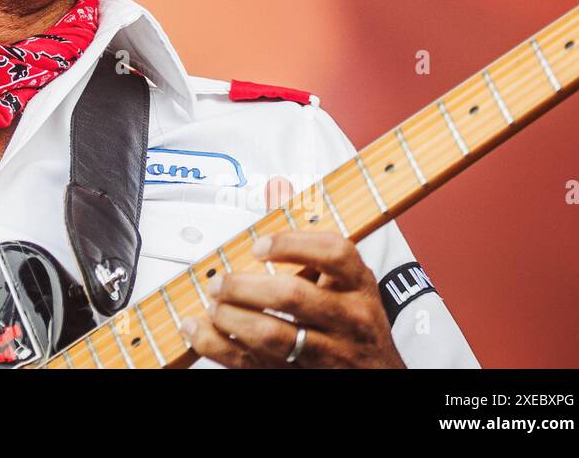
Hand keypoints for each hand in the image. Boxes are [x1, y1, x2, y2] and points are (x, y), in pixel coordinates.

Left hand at [179, 230, 405, 367]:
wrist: (379, 375)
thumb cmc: (357, 323)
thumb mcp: (350, 284)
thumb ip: (314, 250)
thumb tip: (271, 202)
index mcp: (358, 284)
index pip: (334, 253)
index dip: (291, 243)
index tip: (258, 246)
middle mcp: (348, 317)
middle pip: (292, 296)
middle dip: (244, 286)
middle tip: (219, 281)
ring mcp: (326, 351)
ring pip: (272, 335)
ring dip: (230, 317)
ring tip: (212, 304)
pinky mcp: (300, 375)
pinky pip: (253, 362)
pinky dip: (217, 345)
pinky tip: (198, 330)